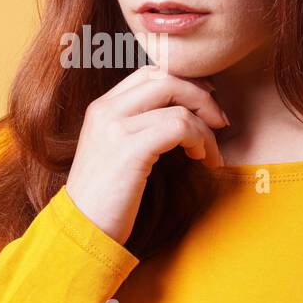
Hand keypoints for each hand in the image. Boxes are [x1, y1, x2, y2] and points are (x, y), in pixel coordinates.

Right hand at [64, 64, 228, 245]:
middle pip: (167, 78)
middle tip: (219, 122)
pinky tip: (201, 158)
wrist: (83, 229)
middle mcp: (106, 109)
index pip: (151, 72)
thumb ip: (139, 126)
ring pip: (178, 104)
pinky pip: (179, 127)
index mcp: (102, 106)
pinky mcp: (129, 149)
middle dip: (202, 97)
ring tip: (208, 153)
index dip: (186, 83)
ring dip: (205, 129)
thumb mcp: (116, 150)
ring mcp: (115, 127)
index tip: (206, 105)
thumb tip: (183, 111)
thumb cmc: (106, 197)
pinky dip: (199, 140)